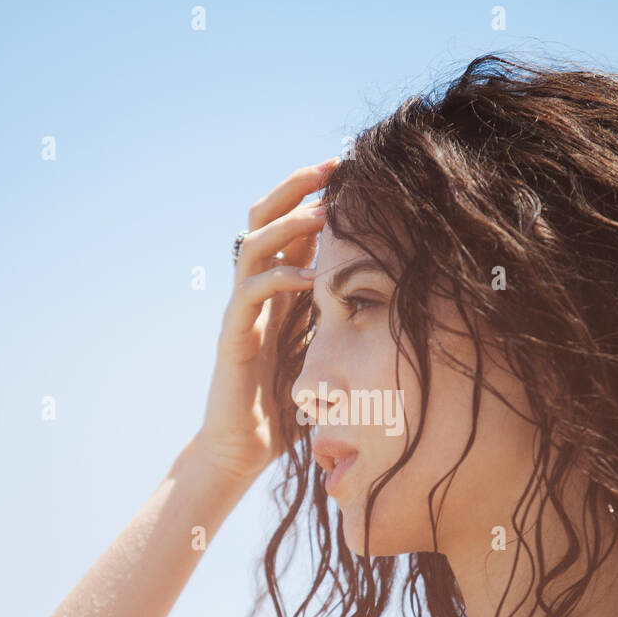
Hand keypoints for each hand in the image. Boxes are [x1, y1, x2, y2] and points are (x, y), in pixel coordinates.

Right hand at [195, 157, 337, 485]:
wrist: (241, 447)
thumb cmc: (284, 403)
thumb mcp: (319, 348)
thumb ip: (335, 316)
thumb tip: (384, 294)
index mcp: (278, 288)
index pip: (289, 224)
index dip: (312, 193)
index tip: (346, 171)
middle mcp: (256, 290)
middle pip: (264, 217)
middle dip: (297, 188)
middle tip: (331, 169)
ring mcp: (241, 310)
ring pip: (255, 245)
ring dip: (289, 223)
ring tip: (322, 214)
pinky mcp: (233, 335)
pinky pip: (251, 294)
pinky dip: (279, 279)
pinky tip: (308, 278)